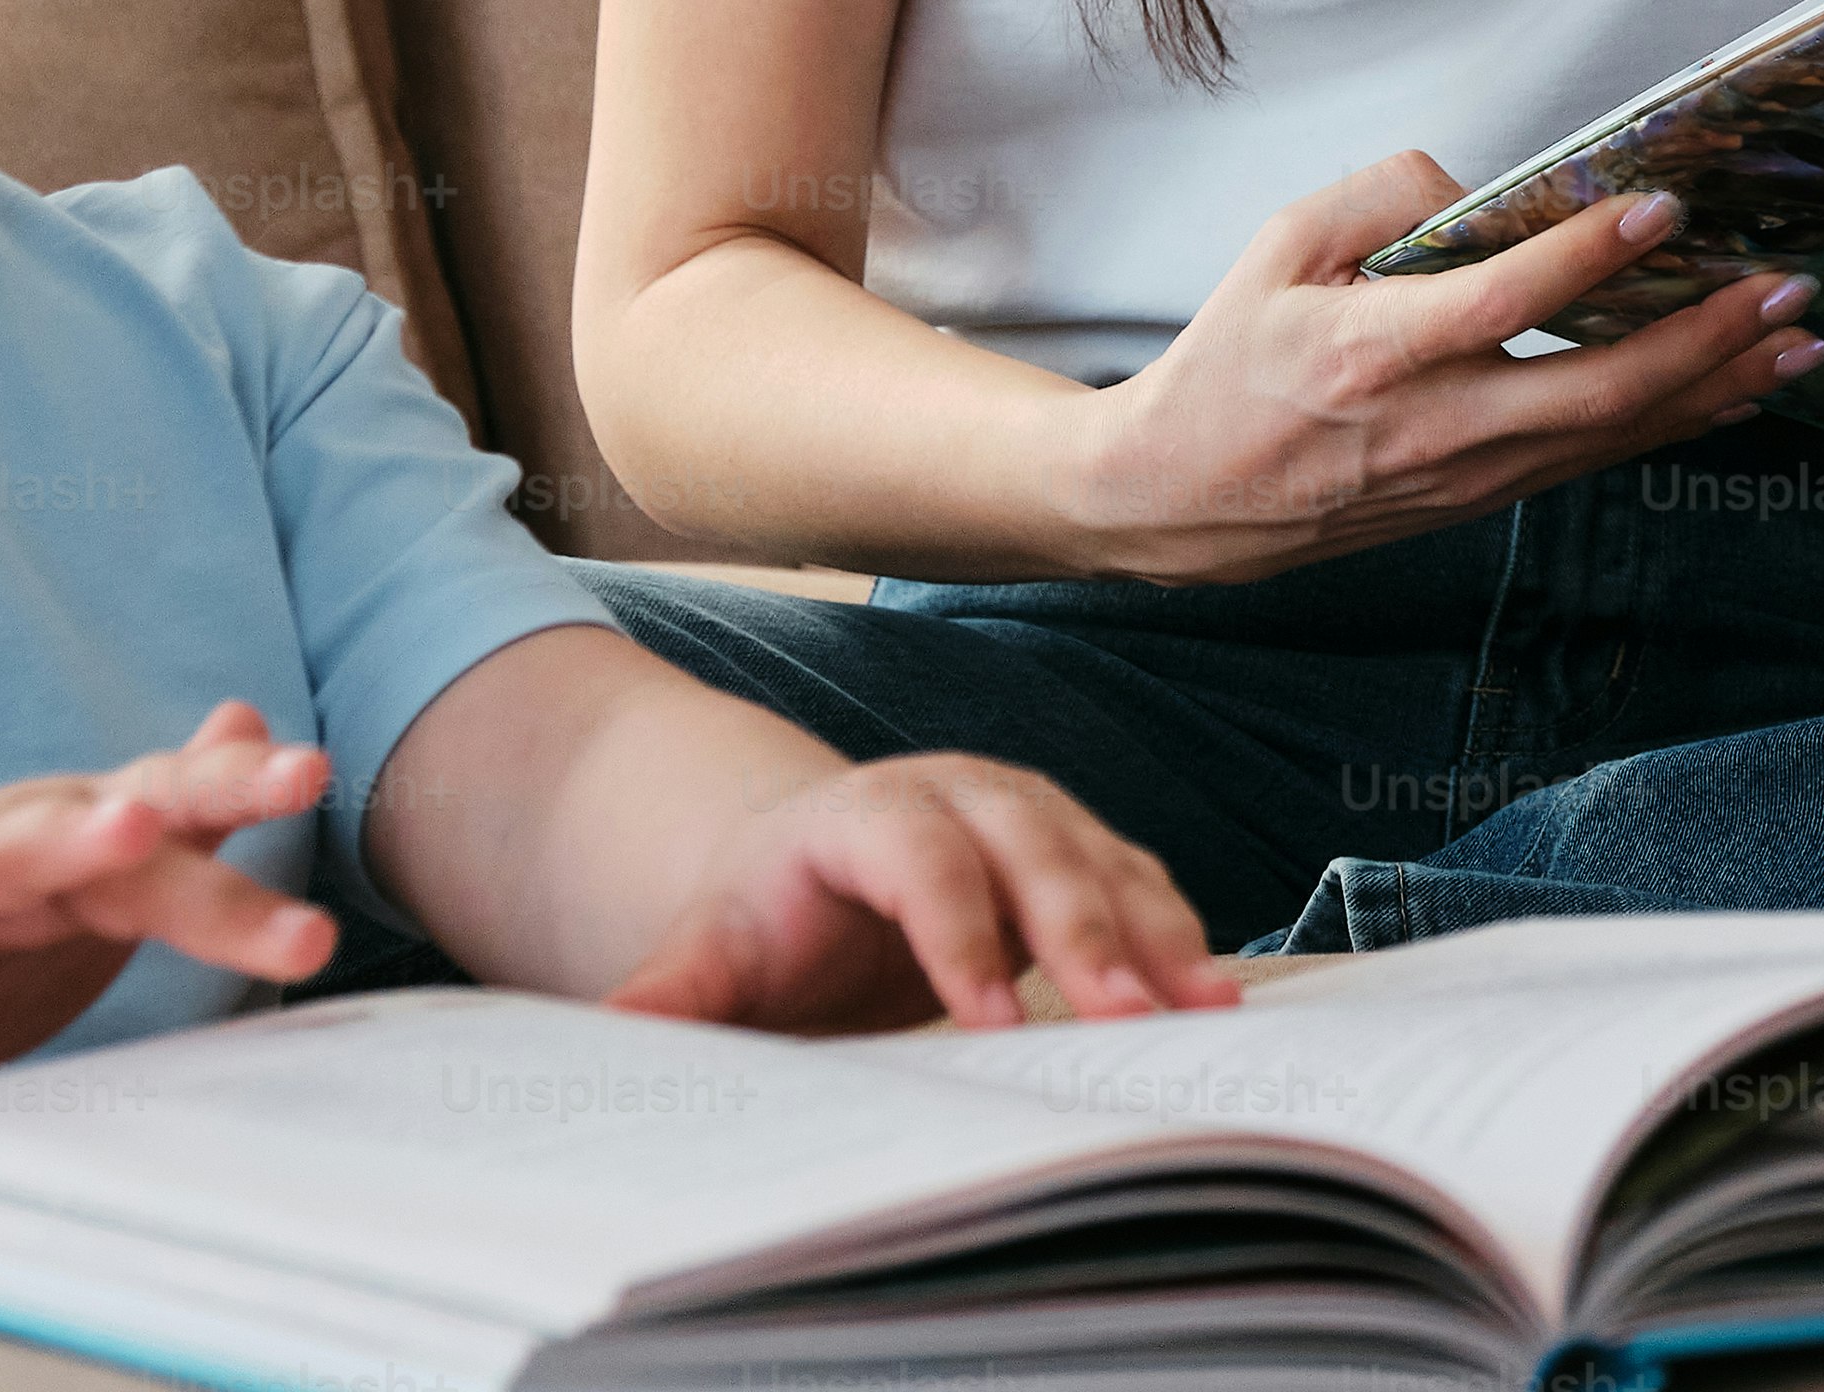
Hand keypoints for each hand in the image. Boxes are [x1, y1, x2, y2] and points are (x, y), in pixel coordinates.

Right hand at [0, 701, 338, 1141]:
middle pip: (126, 819)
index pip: (185, 808)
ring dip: (73, 837)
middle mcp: (24, 845)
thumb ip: (179, 825)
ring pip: (15, 853)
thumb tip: (250, 723)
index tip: (321, 770)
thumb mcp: (92, 895)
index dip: (251, 788)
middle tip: (297, 776)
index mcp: (92, 850)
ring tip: (133, 827)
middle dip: (213, 796)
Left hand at [606, 754, 1237, 1031]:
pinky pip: (1135, 881)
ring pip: (1100, 859)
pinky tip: (1212, 994)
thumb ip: (674, 989)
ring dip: (1153, 932)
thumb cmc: (768, 920)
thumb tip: (611, 1031)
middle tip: (1123, 1016)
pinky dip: (1177, 933)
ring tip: (1203, 1006)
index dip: (957, 932)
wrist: (815, 867)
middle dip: (1081, 933)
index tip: (986, 1016)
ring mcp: (1027, 813)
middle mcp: (959, 793)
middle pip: (1030, 849)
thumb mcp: (712, 950)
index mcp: (863, 815)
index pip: (920, 860)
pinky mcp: (1074, 847)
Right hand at [1080, 153, 1820, 581]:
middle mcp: (1433, 425)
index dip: (1588, 255)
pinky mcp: (1482, 498)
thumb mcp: (1282, 245)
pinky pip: (1595, 460)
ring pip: (1612, 436)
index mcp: (1373, 352)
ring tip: (1799, 342)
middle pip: (1593, 391)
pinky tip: (1737, 393)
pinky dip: (1674, 426)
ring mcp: (1465, 475)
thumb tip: (1487, 191)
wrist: (1180, 499)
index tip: (1663, 208)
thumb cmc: (1233, 362)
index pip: (1501, 301)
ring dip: (1714, 388)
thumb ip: (1384, 196)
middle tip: (1785, 290)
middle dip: (1702, 341)